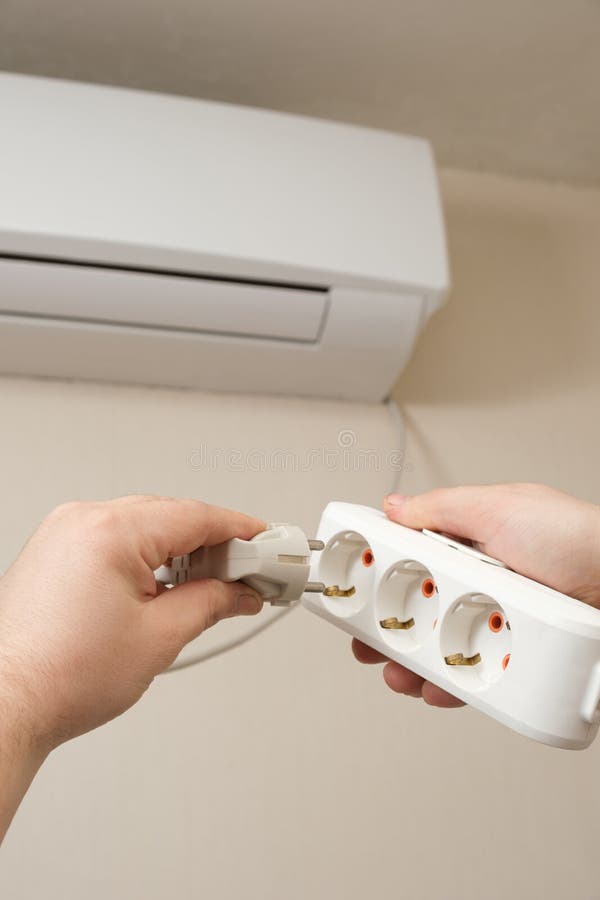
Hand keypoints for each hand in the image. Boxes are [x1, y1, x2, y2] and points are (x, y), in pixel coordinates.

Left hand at [0, 496, 264, 838]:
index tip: (269, 545)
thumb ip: (210, 603)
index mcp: (110, 531)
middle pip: (172, 517)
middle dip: (216, 546)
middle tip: (249, 575)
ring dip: (182, 553)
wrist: (7, 704)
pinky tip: (169, 584)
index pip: (196, 516)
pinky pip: (116, 537)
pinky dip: (148, 556)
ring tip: (210, 589)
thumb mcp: (159, 638)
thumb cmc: (60, 677)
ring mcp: (64, 533)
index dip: (242, 531)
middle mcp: (83, 521)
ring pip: (145, 526)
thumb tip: (239, 593)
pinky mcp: (55, 551)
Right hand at [352, 483, 599, 707]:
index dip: (377, 578)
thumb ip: (441, 507)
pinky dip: (453, 687)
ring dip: (412, 665)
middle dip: (386, 629)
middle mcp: (481, 584)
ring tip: (398, 671)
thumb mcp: (500, 506)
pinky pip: (474, 678)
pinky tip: (440, 688)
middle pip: (418, 610)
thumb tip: (394, 506)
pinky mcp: (514, 660)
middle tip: (366, 641)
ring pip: (440, 648)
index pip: (409, 561)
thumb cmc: (580, 538)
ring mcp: (497, 623)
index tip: (350, 593)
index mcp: (470, 545)